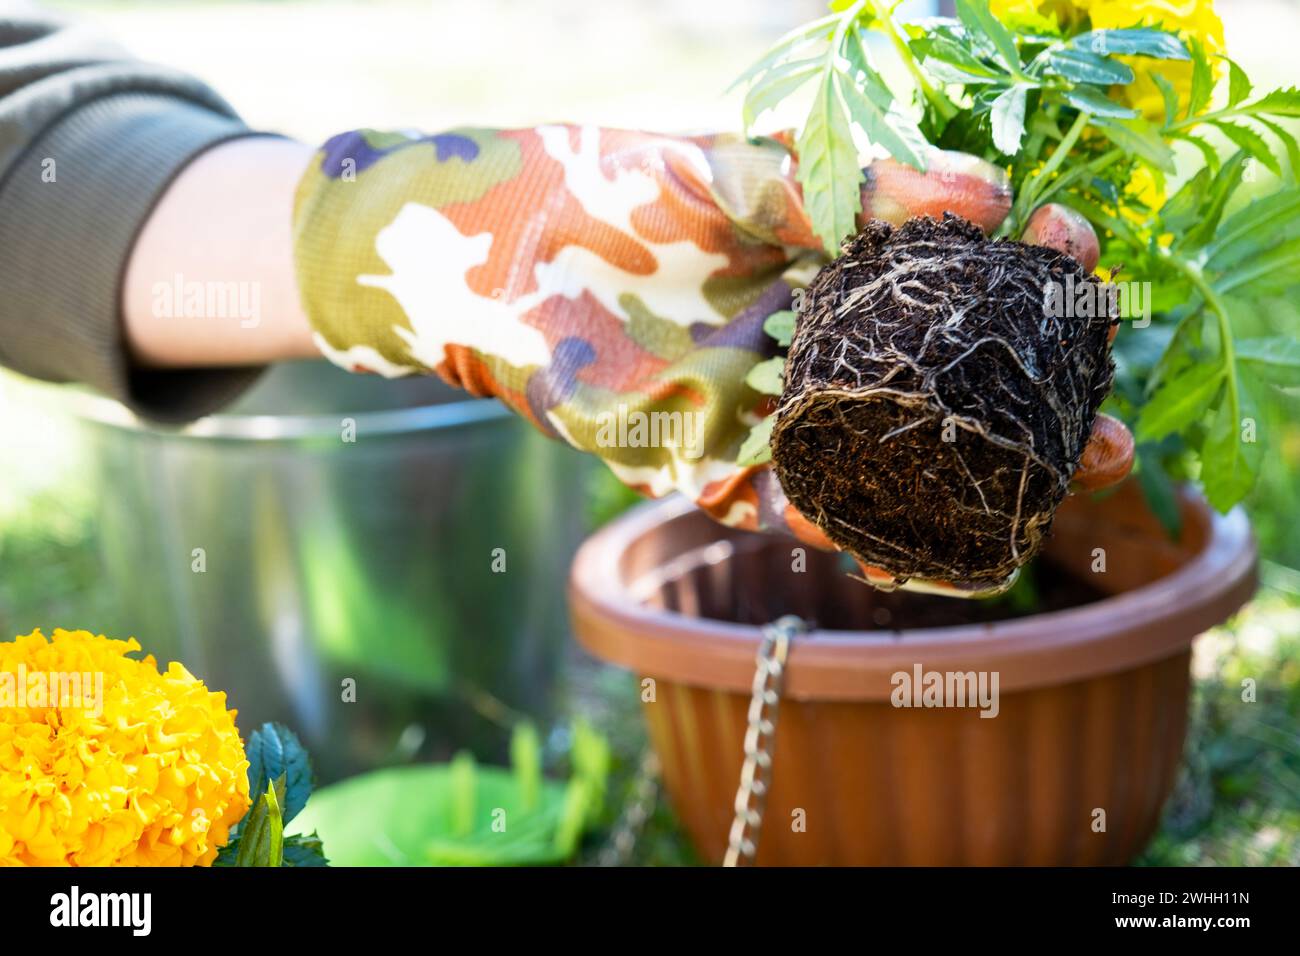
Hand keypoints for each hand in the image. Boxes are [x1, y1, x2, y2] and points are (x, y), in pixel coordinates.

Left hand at [292, 126, 1132, 592]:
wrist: (491, 255)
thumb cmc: (617, 190)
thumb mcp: (745, 173)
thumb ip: (854, 187)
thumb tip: (991, 193)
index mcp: (828, 267)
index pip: (955, 287)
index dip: (1027, 288)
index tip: (1088, 274)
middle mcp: (813, 345)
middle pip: (942, 392)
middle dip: (1028, 417)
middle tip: (1111, 436)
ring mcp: (768, 410)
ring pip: (882, 464)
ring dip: (960, 491)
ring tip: (1043, 501)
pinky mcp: (711, 464)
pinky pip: (792, 508)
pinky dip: (847, 525)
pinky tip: (906, 537)